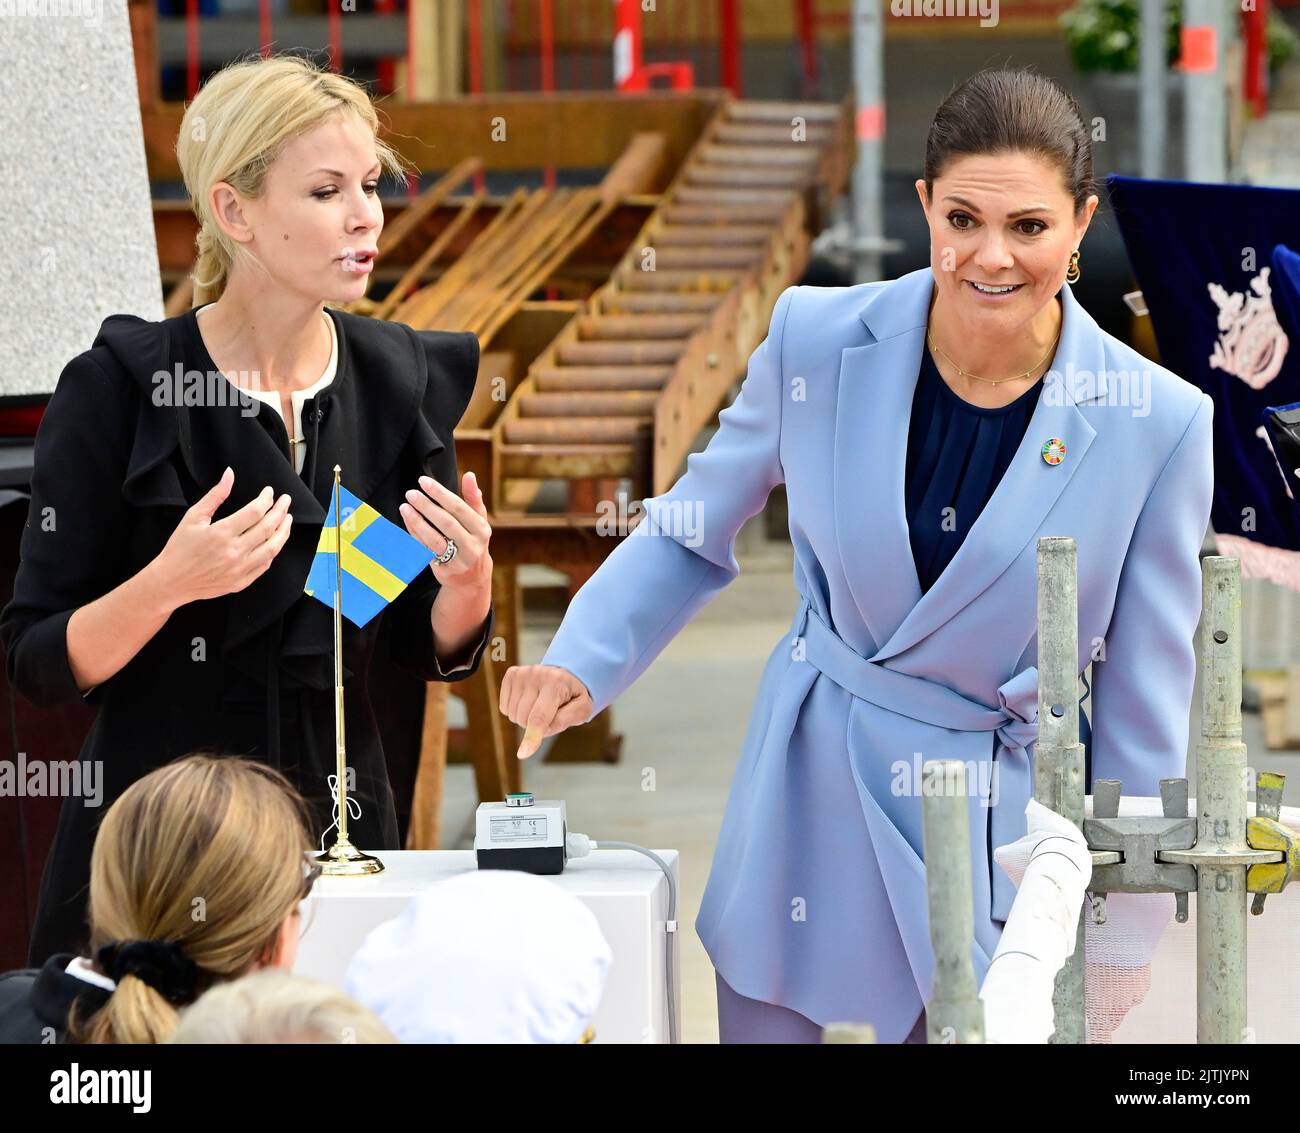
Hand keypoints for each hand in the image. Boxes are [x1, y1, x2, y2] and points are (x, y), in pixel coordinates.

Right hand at [151, 467, 292, 607]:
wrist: (171, 581)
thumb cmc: (180, 547)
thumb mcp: (193, 517)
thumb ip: (215, 495)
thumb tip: (230, 474)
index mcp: (222, 533)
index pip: (255, 511)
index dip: (266, 499)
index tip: (269, 492)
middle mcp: (234, 551)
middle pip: (268, 528)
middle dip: (280, 511)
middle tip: (286, 501)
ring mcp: (239, 569)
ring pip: (272, 548)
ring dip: (284, 532)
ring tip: (287, 519)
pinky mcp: (241, 582)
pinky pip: (265, 565)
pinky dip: (273, 551)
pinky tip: (275, 541)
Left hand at [399, 470, 491, 593]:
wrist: (472, 578)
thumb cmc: (472, 541)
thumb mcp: (478, 521)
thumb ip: (473, 498)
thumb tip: (469, 475)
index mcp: (481, 529)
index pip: (459, 508)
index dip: (440, 494)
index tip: (423, 482)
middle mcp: (472, 546)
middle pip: (446, 523)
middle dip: (427, 506)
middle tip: (411, 493)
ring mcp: (458, 561)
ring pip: (434, 539)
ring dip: (417, 522)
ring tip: (404, 507)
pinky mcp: (444, 571)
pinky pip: (426, 551)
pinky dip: (415, 536)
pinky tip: (407, 523)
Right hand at [500, 664, 593, 759]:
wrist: (565, 674)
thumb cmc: (573, 697)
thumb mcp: (581, 711)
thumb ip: (562, 723)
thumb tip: (532, 742)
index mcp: (556, 683)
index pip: (540, 717)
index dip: (532, 736)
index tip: (523, 754)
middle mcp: (537, 674)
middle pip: (524, 719)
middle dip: (536, 726)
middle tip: (550, 713)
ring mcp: (522, 673)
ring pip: (513, 714)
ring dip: (525, 719)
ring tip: (541, 706)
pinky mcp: (511, 675)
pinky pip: (504, 708)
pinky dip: (515, 711)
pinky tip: (529, 701)